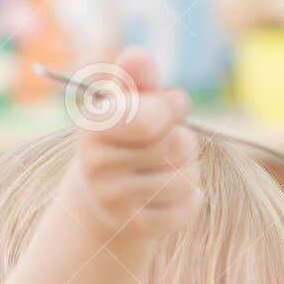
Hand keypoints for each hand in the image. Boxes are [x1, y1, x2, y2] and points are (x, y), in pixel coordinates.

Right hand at [67, 46, 201, 244]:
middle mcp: (96, 164)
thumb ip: (136, 80)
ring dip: (189, 171)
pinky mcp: (134, 228)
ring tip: (168, 169)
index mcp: (93, 125)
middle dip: (185, 140)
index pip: (151, 118)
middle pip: (179, 146)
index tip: (174, 104)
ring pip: (186, 179)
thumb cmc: (124, 138)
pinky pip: (187, 208)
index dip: (172, 108)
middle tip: (170, 142)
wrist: (102, 198)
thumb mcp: (126, 103)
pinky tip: (170, 196)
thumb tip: (138, 55)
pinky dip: (190, 199)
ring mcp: (113, 200)